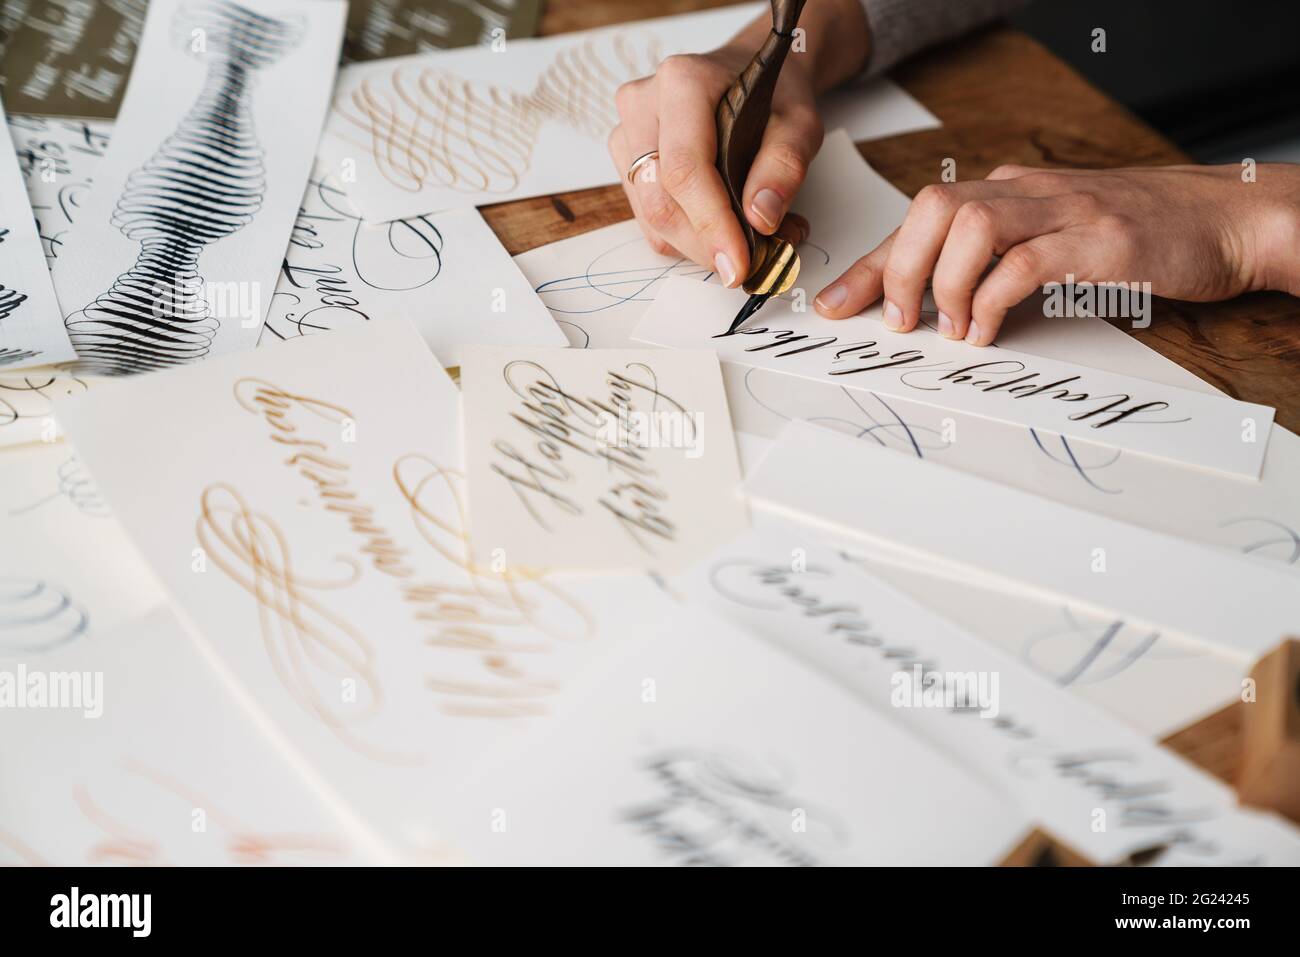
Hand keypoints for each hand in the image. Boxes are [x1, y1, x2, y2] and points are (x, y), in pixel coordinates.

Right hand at [608, 46, 820, 285]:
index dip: (710, 224)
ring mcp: (628, 136)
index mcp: (683, 83)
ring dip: (699, 246)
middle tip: (751, 263)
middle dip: (706, 245)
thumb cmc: (771, 96)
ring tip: (747, 241)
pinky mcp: (627, 164)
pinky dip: (687, 238)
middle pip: (661, 201)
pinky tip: (721, 229)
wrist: (749, 77)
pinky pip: (650, 220)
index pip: (684, 169)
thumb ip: (784, 167)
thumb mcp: (800, 123)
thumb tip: (760, 219)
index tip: (738, 264)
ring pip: (652, 218)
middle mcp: (642, 106)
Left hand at [814, 163, 1299, 344]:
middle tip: (898, 322)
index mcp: (1010, 193)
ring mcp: (1064, 213)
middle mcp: (1028, 194)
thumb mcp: (1051, 239)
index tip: (833, 304)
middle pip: (933, 209)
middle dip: (897, 268)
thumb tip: (936, 307)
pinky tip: (985, 330)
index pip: (919, 219)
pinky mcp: (1099, 243)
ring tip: (946, 330)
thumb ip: (997, 261)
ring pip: (970, 226)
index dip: (869, 264)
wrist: (1221, 219)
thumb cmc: (1133, 235)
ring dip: (944, 285)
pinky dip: (992, 300)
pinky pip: (1024, 263)